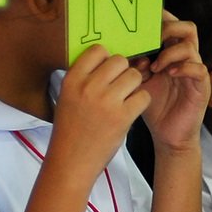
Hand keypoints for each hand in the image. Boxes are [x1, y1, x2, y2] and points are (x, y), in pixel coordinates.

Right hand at [50, 43, 148, 179]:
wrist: (72, 160)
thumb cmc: (72, 129)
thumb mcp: (68, 98)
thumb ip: (85, 79)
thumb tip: (107, 58)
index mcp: (72, 79)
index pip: (98, 50)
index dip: (108, 59)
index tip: (108, 73)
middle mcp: (88, 87)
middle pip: (120, 61)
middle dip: (124, 72)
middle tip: (121, 87)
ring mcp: (106, 101)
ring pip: (134, 76)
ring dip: (135, 86)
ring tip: (126, 99)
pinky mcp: (123, 116)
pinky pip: (144, 96)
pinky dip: (142, 101)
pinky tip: (132, 110)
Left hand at [132, 11, 209, 153]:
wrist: (168, 136)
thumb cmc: (154, 108)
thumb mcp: (139, 81)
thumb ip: (134, 63)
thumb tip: (121, 45)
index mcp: (172, 54)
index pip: (173, 26)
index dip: (162, 18)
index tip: (143, 19)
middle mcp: (186, 60)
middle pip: (187, 28)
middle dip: (168, 28)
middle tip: (151, 39)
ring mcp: (195, 73)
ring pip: (190, 47)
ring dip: (170, 52)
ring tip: (155, 66)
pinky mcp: (201, 87)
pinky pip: (198, 69)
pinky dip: (182, 68)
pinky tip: (168, 74)